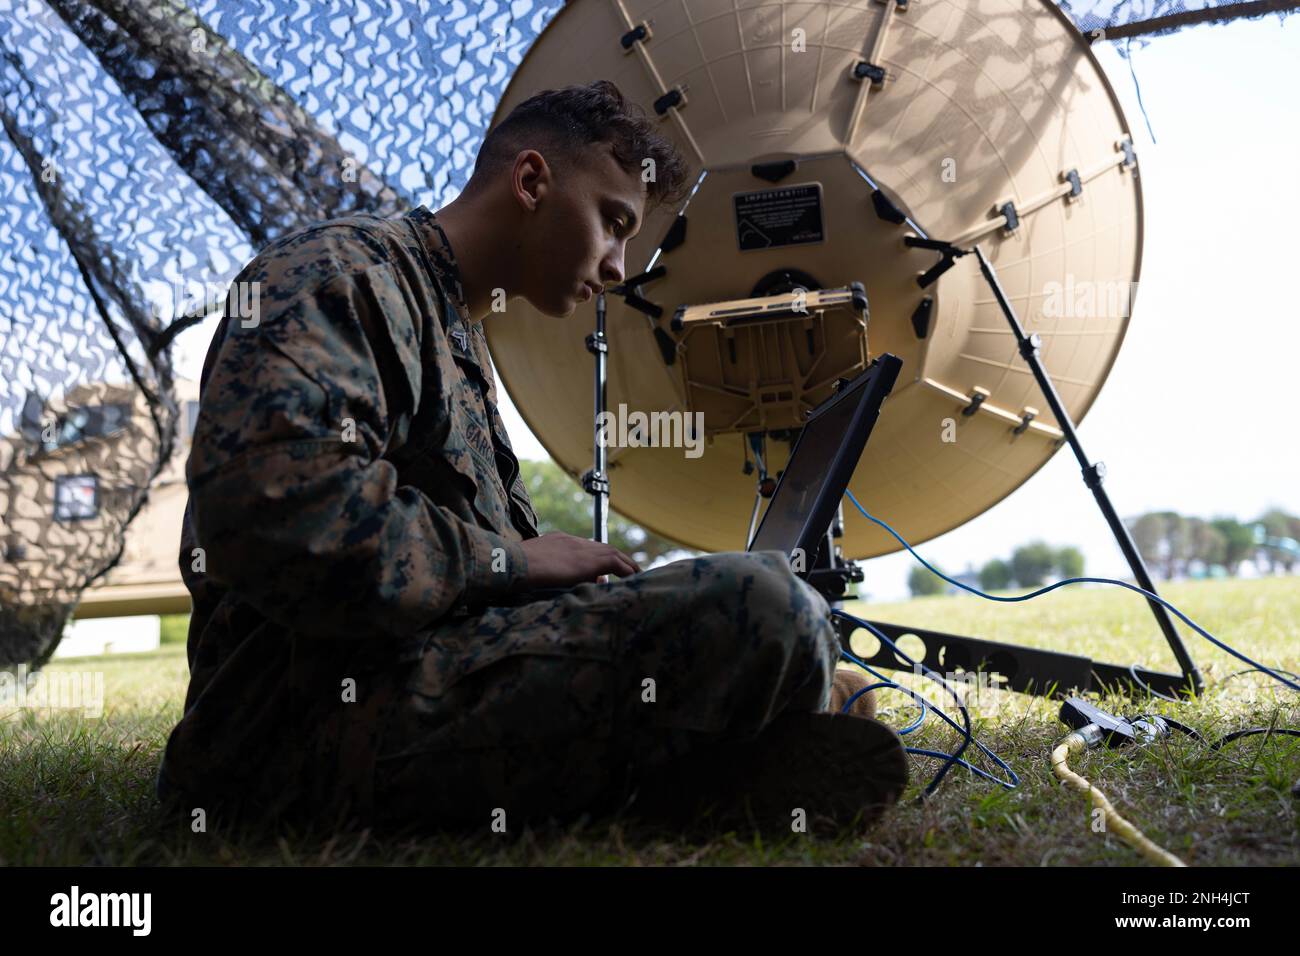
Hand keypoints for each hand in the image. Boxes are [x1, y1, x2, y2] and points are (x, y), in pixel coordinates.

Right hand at [518, 532, 641, 587]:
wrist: (517, 562)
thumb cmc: (518, 569)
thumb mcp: (535, 567)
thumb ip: (548, 571)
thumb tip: (558, 581)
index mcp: (559, 540)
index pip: (585, 548)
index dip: (596, 558)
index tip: (603, 570)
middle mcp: (574, 541)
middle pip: (602, 548)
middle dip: (616, 559)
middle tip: (629, 569)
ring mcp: (582, 548)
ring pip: (613, 554)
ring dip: (626, 564)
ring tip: (638, 574)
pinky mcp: (590, 560)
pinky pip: (617, 564)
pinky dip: (627, 571)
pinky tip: (635, 579)